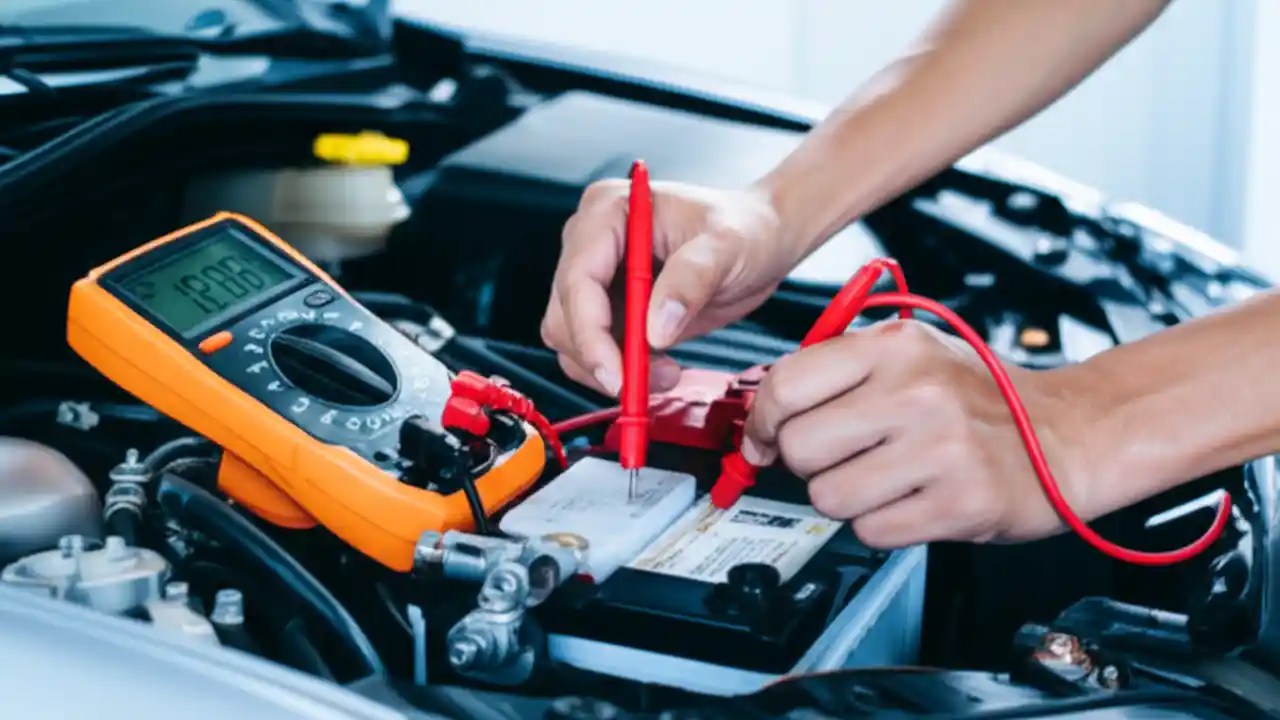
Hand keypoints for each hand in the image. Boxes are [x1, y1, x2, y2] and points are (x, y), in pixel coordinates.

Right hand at [542, 180, 797, 395]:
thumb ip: (691, 281)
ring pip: (572, 340)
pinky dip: (620, 371)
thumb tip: (656, 330)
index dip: (590, 333)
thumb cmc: (746, 228)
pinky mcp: (610, 308)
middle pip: (565, 315)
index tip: (616, 373)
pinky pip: (595, 351)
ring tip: (665, 375)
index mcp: (609, 211)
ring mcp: (597, 276)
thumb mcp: (727, 247)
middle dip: (601, 357)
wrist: (762, 239)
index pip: (578, 279)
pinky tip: (660, 370)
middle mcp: (592, 241)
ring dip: (611, 369)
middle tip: (644, 384)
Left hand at [742, 319, 1098, 547]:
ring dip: (845, 497)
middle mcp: (917, 392)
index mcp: (896, 347)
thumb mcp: (909, 355)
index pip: (786, 385)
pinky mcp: (959, 504)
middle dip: (807, 462)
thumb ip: (836, 372)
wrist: (1065, 435)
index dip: (762, 420)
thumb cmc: (977, 398)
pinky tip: (909, 499)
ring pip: (828, 497)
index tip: (765, 435)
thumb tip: (762, 417)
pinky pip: (870, 531)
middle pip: (799, 448)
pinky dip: (880, 525)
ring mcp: (941, 450)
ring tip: (883, 478)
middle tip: (840, 456)